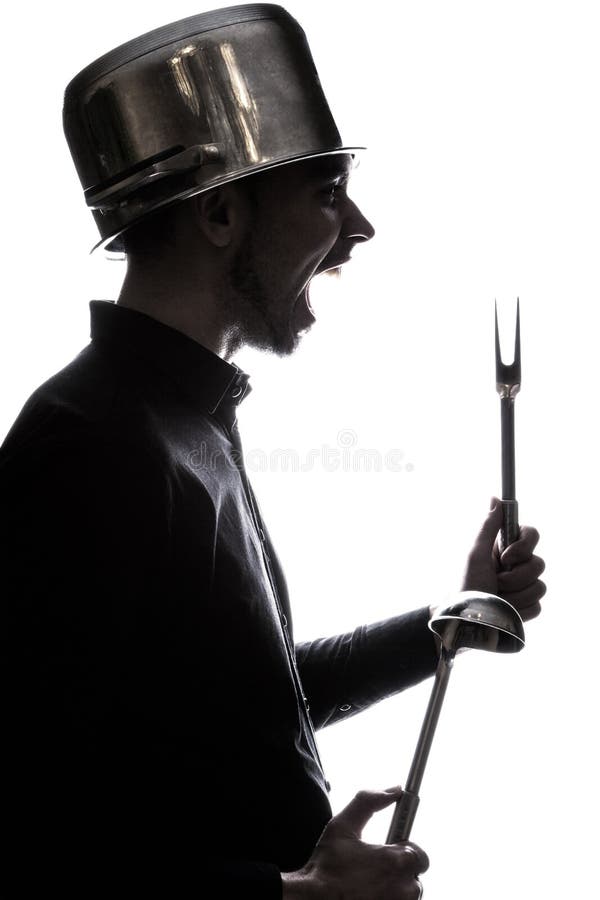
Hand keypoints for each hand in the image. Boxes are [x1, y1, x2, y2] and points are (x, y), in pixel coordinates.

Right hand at [281, 786, 427, 898]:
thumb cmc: (327, 867)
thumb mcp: (343, 826)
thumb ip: (369, 802)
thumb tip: (394, 790)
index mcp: (396, 861)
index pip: (420, 855)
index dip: (404, 851)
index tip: (390, 851)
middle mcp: (403, 888)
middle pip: (415, 877)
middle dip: (400, 871)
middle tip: (376, 869)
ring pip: (407, 894)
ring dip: (395, 888)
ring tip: (370, 883)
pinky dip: (388, 898)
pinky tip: (369, 894)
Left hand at [461, 497, 545, 621]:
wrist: (465, 621)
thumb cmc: (465, 585)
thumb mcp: (474, 555)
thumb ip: (487, 527)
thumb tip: (495, 498)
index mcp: (504, 549)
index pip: (531, 535)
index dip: (524, 546)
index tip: (507, 556)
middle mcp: (516, 566)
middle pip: (539, 563)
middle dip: (516, 576)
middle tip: (496, 582)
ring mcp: (523, 587)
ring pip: (539, 586)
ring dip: (515, 595)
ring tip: (496, 599)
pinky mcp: (527, 608)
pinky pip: (537, 606)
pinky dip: (519, 610)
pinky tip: (504, 610)